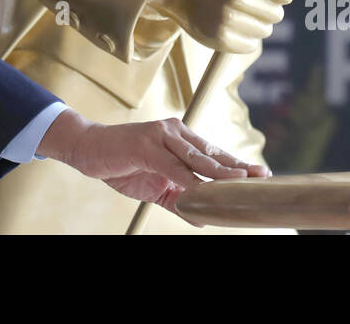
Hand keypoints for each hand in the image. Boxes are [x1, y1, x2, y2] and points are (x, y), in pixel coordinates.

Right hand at [35, 109, 269, 220]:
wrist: (89, 151)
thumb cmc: (122, 163)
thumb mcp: (155, 185)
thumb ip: (178, 199)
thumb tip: (201, 217)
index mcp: (179, 139)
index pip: (214, 153)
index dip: (236, 165)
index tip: (259, 174)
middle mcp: (174, 132)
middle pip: (212, 154)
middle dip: (236, 167)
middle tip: (259, 176)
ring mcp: (161, 136)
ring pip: (196, 158)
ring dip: (218, 172)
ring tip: (238, 182)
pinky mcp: (146, 145)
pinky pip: (172, 167)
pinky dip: (187, 181)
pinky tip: (200, 192)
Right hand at [148, 0, 306, 52]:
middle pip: (277, 15)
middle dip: (269, 9)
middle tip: (251, 2)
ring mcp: (226, 20)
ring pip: (266, 31)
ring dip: (258, 24)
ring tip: (239, 13)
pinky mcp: (220, 39)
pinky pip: (251, 45)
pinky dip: (246, 38)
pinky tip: (233, 26)